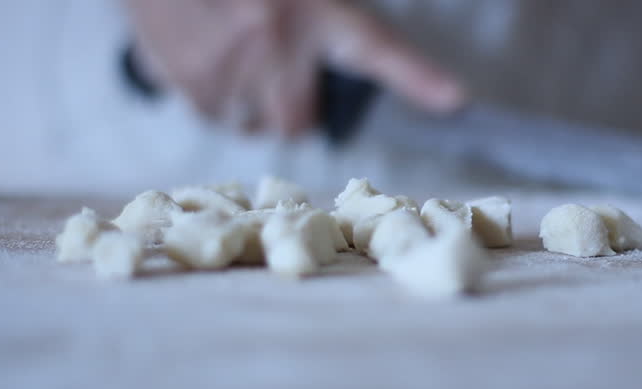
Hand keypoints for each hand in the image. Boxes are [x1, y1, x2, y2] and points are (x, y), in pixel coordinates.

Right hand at [124, 0, 463, 136]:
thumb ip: (324, 25)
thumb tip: (324, 68)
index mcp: (314, 11)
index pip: (374, 48)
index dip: (417, 77)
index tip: (454, 100)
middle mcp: (274, 42)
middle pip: (296, 122)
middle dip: (290, 109)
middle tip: (277, 74)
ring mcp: (227, 67)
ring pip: (252, 124)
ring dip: (249, 103)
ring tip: (235, 56)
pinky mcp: (187, 82)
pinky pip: (214, 114)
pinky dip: (214, 96)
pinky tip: (206, 53)